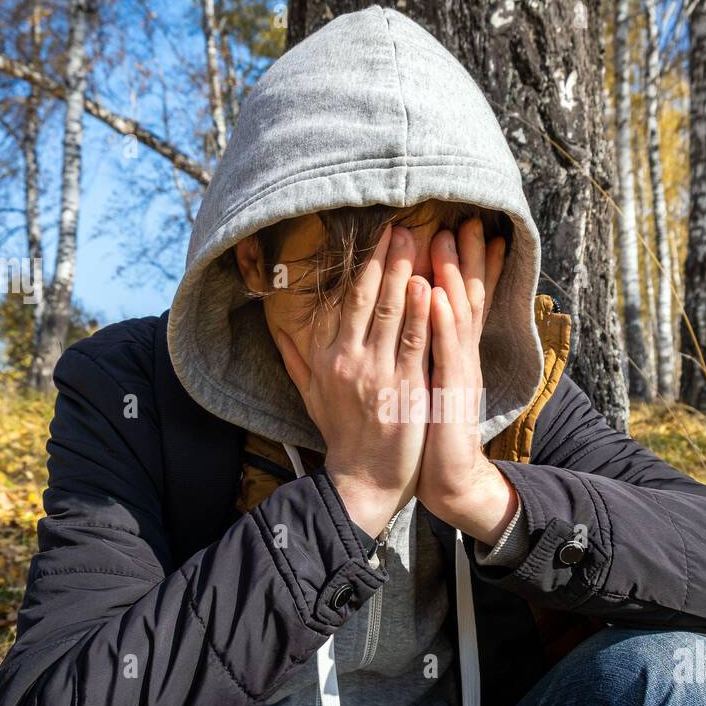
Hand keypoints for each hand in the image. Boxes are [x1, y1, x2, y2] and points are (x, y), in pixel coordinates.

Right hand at [276, 224, 431, 536]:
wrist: (363, 480)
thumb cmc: (341, 437)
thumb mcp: (311, 396)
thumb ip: (296, 359)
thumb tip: (276, 328)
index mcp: (327, 358)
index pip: (343, 302)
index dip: (358, 268)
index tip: (370, 237)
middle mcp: (349, 360)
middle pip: (367, 298)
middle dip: (383, 258)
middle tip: (397, 225)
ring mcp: (378, 373)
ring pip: (393, 312)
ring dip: (405, 272)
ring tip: (417, 240)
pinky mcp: (406, 389)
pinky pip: (416, 342)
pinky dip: (423, 312)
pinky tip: (429, 286)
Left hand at [415, 217, 515, 543]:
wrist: (449, 477)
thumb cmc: (426, 432)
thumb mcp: (420, 386)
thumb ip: (413, 354)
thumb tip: (399, 328)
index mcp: (449, 353)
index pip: (455, 299)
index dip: (460, 265)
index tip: (459, 228)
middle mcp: (459, 357)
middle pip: (465, 298)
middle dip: (466, 258)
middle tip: (466, 219)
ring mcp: (459, 373)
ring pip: (458, 316)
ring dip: (455, 276)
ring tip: (450, 241)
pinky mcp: (452, 393)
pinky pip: (446, 350)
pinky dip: (442, 321)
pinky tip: (435, 295)